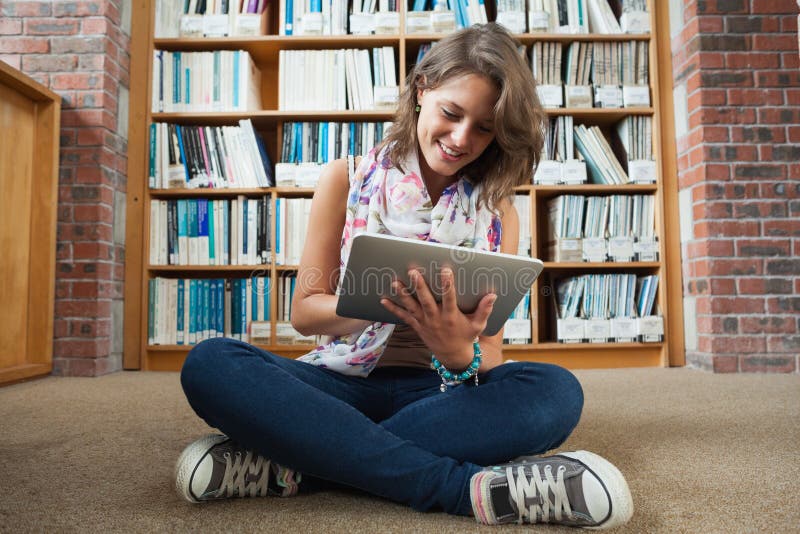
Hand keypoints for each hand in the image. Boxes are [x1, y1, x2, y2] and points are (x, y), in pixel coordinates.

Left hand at [380, 267, 496, 368]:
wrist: (452, 355)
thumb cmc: (466, 336)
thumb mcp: (478, 325)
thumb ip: (484, 310)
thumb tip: (493, 295)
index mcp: (451, 316)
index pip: (450, 298)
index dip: (448, 284)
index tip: (446, 270)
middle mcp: (436, 319)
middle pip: (426, 301)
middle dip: (419, 286)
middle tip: (413, 272)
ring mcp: (424, 322)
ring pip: (412, 307)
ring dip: (403, 295)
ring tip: (395, 282)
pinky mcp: (417, 326)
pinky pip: (403, 317)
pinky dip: (393, 309)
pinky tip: (383, 300)